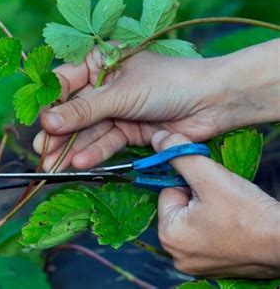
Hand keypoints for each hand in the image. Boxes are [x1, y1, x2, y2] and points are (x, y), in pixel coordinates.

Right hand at [34, 40, 279, 170]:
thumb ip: (84, 110)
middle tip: (41, 152)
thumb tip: (47, 121)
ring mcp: (116, 110)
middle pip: (74, 111)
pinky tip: (79, 163)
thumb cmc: (167, 83)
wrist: (212, 102)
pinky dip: (94, 153)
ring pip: (88, 130)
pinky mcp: (128, 130)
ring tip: (53, 166)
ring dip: (72, 148)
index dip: (50, 103)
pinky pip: (106, 142)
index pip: (65, 82)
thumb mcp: (120, 94)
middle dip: (58, 133)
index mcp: (100, 62)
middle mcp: (105, 86)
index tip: (38, 123)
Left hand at [152, 130, 279, 277]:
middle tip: (224, 200)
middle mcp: (176, 255)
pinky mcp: (214, 266)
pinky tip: (235, 225)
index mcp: (168, 236)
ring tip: (231, 213)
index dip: (190, 184)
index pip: (168, 192)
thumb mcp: (208, 176)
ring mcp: (195, 264)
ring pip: (194, 220)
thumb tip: (157, 139)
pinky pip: (207, 235)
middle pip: (180, 208)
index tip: (212, 189)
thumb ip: (179, 154)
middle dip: (199, 197)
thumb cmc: (247, 212)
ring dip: (209, 210)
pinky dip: (219, 226)